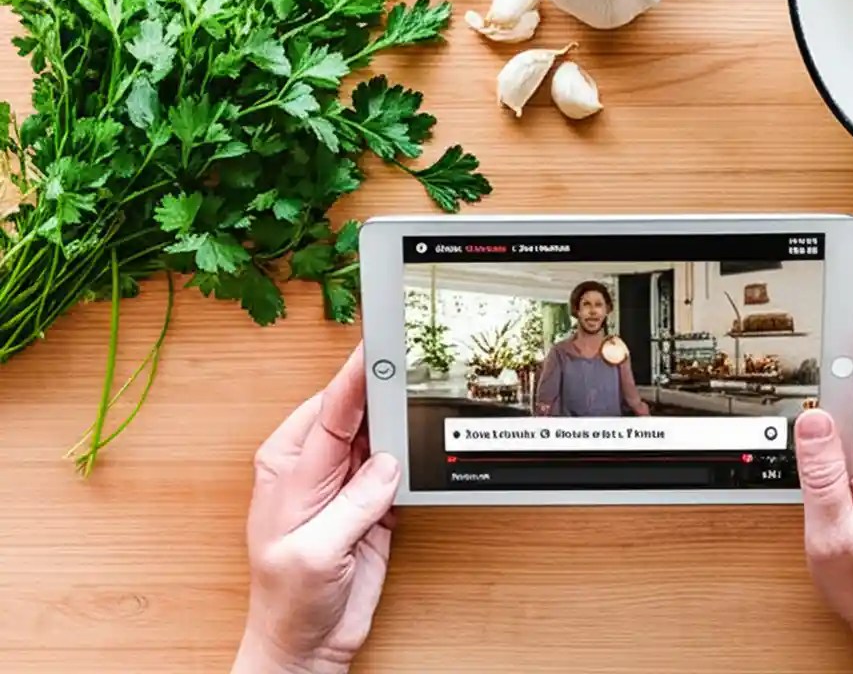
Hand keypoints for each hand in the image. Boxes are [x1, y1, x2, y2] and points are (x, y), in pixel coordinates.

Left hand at [232, 345, 400, 673]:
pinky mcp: (374, 502)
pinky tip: (425, 439)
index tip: (380, 348)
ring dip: (403, 420)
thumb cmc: (288, 599)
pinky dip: (413, 453)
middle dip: (386, 391)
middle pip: (359, 412)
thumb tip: (387, 464)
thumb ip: (353, 503)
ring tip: (427, 394)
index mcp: (288, 465)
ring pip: (382, 434)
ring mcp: (348, 482)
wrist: (307, 641)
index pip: (331, 408)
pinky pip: (399, 465)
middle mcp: (316, 466)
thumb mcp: (314, 552)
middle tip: (416, 365)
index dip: (357, 375)